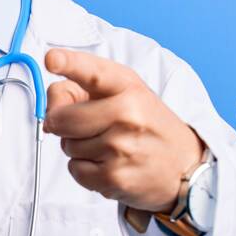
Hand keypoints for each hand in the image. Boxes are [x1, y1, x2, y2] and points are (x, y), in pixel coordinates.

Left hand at [43, 48, 204, 212]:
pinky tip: (108, 164)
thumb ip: (83, 89)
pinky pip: (75, 170)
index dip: (69, 64)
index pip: (94, 72)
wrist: (185, 167)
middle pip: (62, 117)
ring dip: (77, 147)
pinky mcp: (115, 177)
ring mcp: (121, 147)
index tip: (52, 59)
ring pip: (67, 145)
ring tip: (107, 146)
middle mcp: (127, 114)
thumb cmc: (148, 125)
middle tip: (83, 125)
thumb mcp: (126, 94)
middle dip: (61, 123)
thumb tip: (50, 107)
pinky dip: (84, 169)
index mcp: (129, 87)